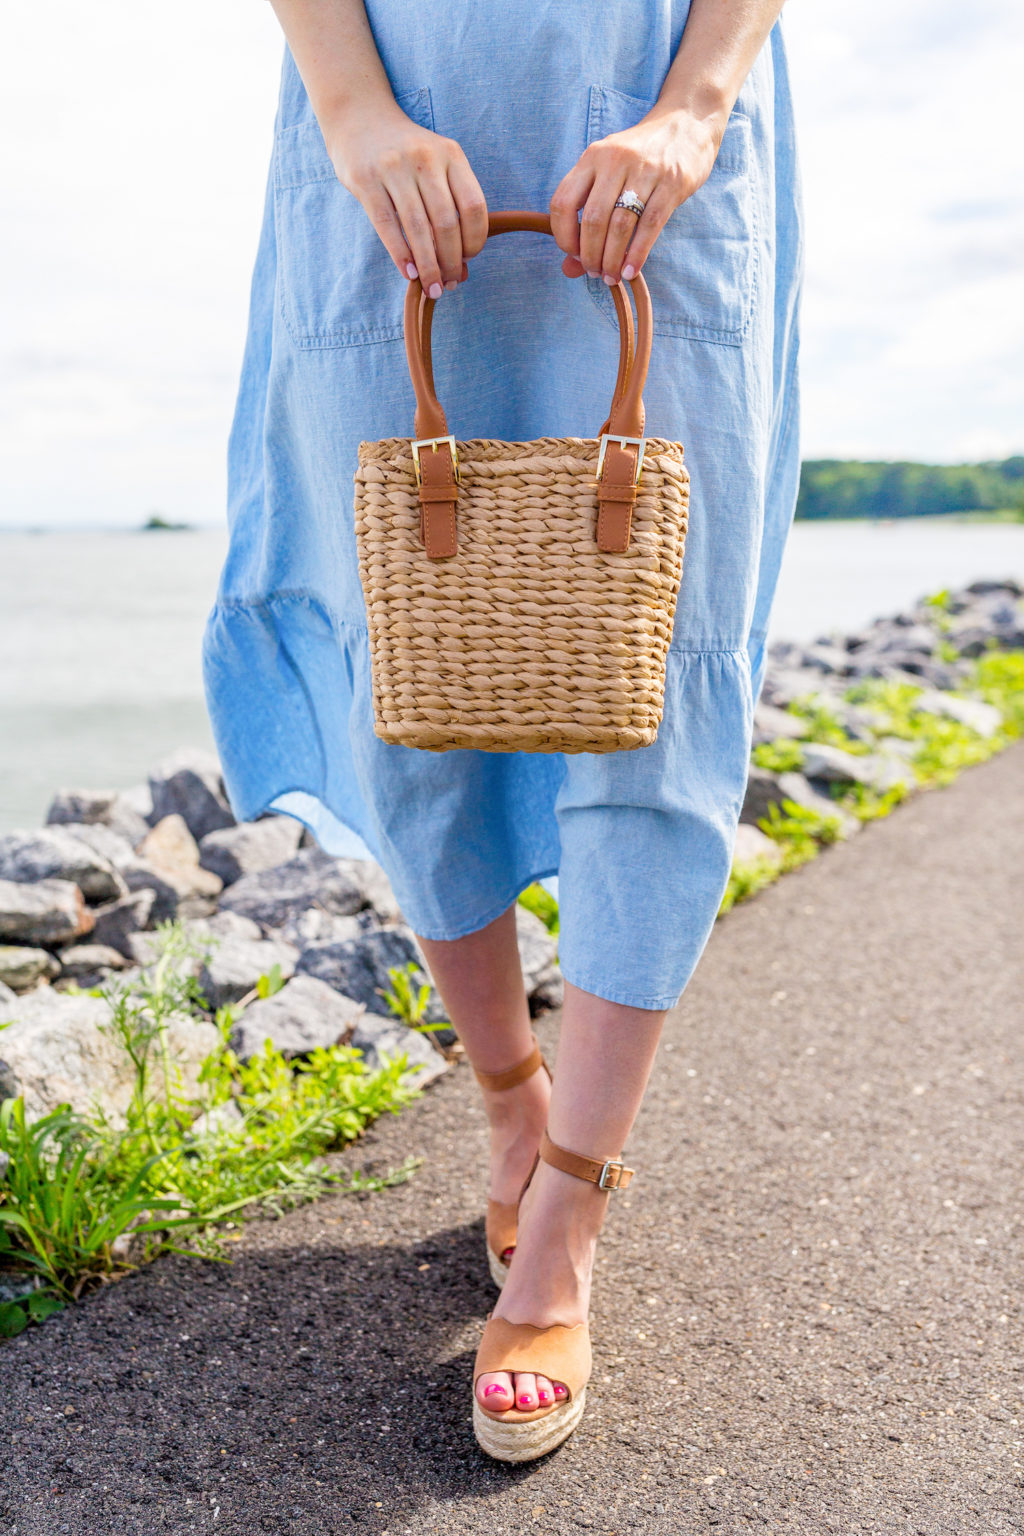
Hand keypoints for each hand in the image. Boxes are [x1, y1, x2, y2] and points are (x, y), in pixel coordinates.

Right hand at [325, 98, 487, 296]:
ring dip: (428, 266)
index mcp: (451, 154)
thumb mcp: (436, 162)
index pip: (473, 206)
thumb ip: (450, 203)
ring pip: (418, 229)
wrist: (360, 118)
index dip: (475, 240)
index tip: (469, 259)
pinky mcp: (365, 179)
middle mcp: (425, 158)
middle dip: (451, 262)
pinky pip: (387, 226)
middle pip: (446, 223)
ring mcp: (393, 167)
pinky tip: (409, 273)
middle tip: (450, 284)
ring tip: (433, 288)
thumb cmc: (406, 153)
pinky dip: (401, 255)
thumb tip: (462, 263)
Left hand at [549, 106, 723, 285]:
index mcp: (592, 157)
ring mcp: (645, 170)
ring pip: (620, 225)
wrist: (687, 123)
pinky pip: (649, 225)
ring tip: (611, 276)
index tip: (573, 255)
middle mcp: (615, 160)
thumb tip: (569, 270)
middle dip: (590, 255)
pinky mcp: (672, 182)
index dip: (563, 236)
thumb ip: (587, 218)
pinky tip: (630, 271)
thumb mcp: (609, 176)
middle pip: (593, 219)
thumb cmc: (641, 158)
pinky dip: (637, 254)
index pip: (563, 202)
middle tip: (595, 272)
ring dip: (612, 259)